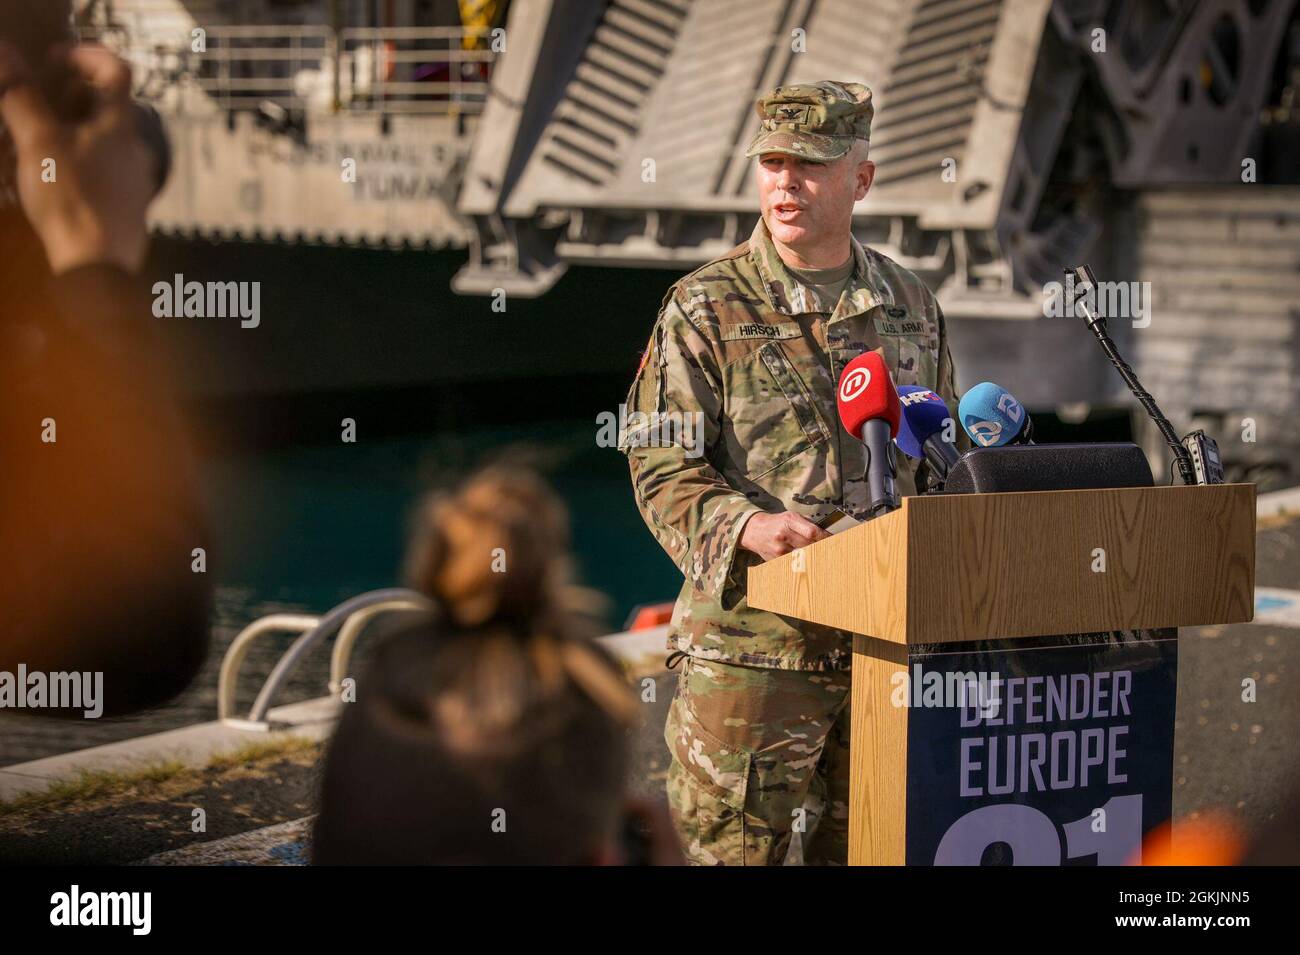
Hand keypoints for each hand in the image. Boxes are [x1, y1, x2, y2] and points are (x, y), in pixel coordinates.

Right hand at [0, 42, 153, 273]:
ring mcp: (135, 177)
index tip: (51, 59)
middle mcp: (136, 147)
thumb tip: (4, 53)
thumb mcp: (39, 141)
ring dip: (70, 127)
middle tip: (35, 99)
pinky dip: (79, 157)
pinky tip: (52, 174)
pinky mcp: (127, 204)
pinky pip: (103, 167)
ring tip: (35, 136)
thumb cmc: (71, 196)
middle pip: (107, 105)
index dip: (85, 54)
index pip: (116, 69)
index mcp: (120, 124)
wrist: (98, 264)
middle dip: (69, 93)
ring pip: (103, 137)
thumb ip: (22, 96)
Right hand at [738, 510, 827, 561]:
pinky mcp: (775, 559)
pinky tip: (807, 562)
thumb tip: (825, 533)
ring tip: (821, 558)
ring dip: (813, 557)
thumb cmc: (776, 522)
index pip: (812, 532)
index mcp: (789, 521)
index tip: (834, 541)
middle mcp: (783, 534)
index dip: (825, 538)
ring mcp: (779, 549)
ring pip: (803, 556)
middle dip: (822, 548)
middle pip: (809, 545)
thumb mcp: (790, 517)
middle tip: (832, 551)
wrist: (753, 530)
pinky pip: (793, 563)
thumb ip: (806, 524)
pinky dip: (802, 563)